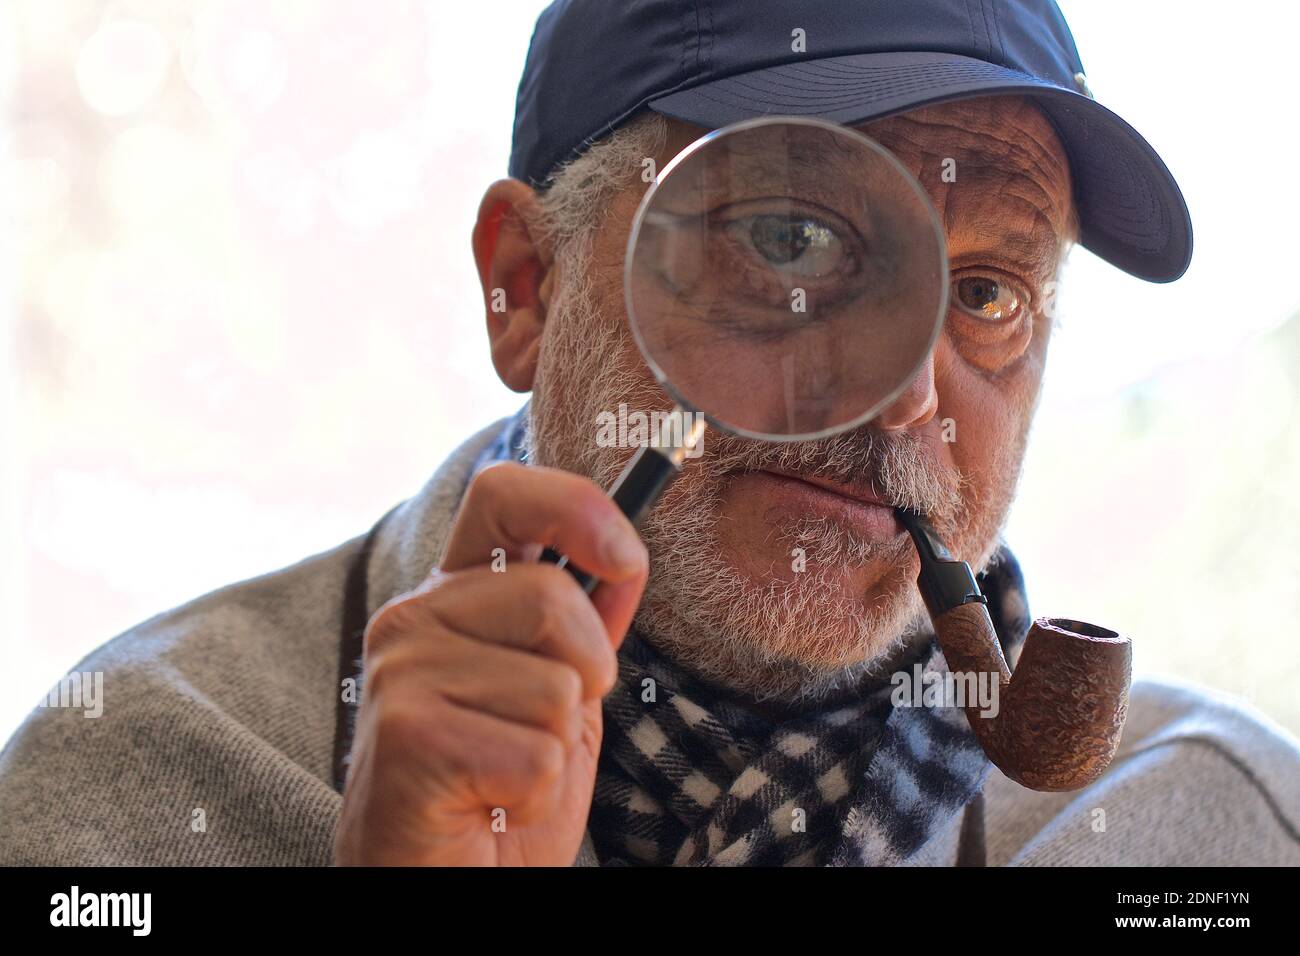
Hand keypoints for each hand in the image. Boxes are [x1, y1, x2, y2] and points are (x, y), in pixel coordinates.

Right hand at [334, 461, 647, 865]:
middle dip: (585, 674)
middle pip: (552, 597)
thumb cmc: (504, 786)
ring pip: (555, 685)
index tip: (626, 553)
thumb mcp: (562, 692)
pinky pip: (537, 753)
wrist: (447, 882)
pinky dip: (536, 795)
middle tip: (544, 727)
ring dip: (557, 747)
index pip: (504, 495)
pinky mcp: (405, 736)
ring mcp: (402, 674)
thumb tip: (626, 556)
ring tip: (508, 771)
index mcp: (454, 594)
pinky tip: (491, 804)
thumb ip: (586, 624)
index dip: (576, 505)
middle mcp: (414, 618)